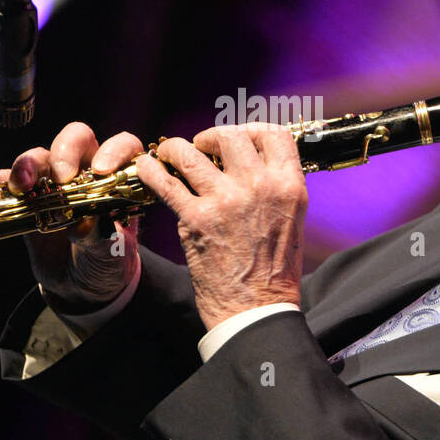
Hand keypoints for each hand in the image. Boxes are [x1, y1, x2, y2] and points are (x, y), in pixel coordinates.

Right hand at [0, 122, 142, 308]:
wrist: (82, 286)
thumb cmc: (106, 261)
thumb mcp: (112, 254)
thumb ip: (102, 237)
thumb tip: (84, 223)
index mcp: (115, 180)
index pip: (121, 147)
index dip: (114, 150)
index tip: (102, 169)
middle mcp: (85, 173)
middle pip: (75, 140)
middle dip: (64, 150)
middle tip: (60, 177)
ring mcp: (52, 184)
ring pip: (39, 157)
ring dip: (26, 165)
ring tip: (18, 185)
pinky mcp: (25, 200)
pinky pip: (6, 182)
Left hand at [134, 123, 307, 330]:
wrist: (257, 310)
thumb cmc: (275, 271)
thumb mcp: (291, 220)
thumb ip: (275, 187)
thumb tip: (250, 163)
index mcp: (289, 186)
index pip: (274, 135)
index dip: (251, 129)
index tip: (237, 137)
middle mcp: (260, 186)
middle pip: (230, 136)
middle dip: (211, 137)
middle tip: (202, 148)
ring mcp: (226, 200)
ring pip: (191, 152)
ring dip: (176, 149)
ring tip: (171, 155)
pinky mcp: (195, 219)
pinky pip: (165, 182)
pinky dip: (152, 171)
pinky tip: (147, 168)